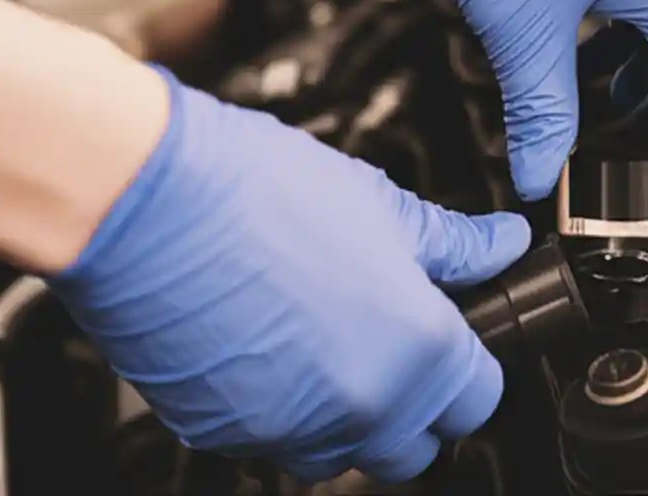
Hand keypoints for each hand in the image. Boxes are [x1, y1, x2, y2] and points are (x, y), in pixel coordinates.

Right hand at [48, 70, 530, 483]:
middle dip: (418, 405)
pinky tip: (274, 348)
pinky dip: (288, 413)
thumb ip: (455, 244)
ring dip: (353, 417)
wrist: (144, 200)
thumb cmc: (259, 192)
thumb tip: (503, 245)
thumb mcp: (383, 207)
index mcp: (420, 351)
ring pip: (349, 456)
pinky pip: (280, 445)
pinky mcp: (228, 437)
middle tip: (393, 340)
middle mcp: (364, 407)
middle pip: (419, 446)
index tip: (454, 338)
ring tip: (327, 339)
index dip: (471, 366)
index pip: (480, 399)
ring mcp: (292, 431)